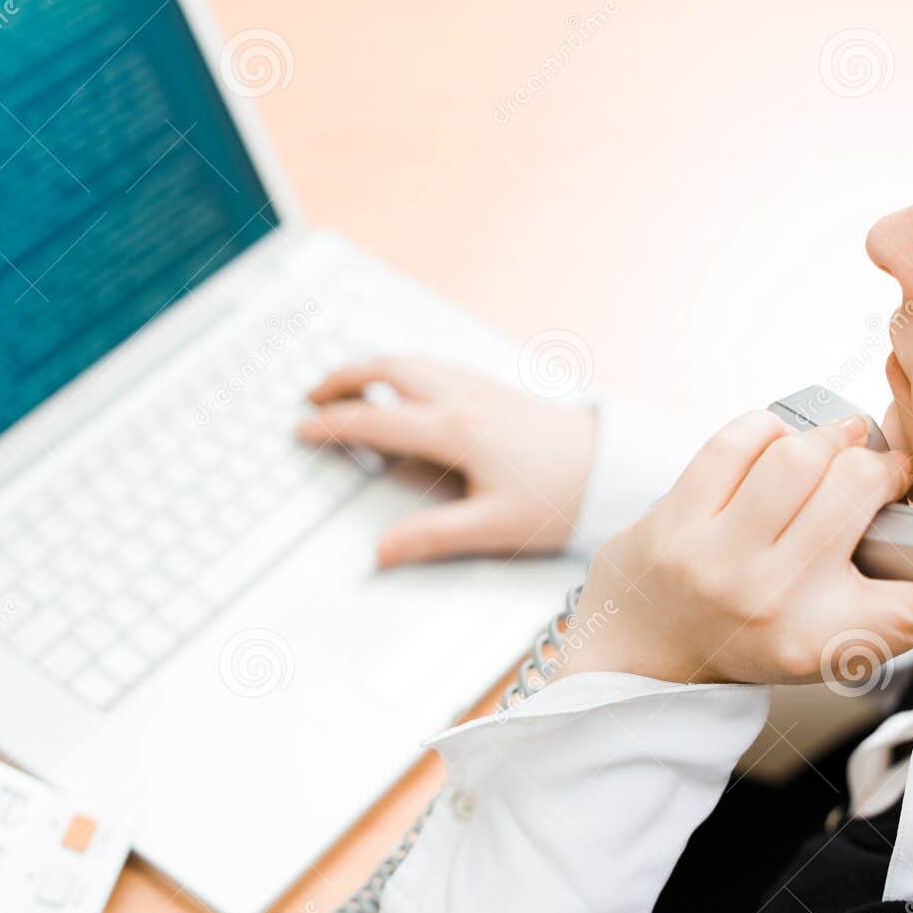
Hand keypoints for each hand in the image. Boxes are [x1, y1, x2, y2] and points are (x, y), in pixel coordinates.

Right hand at [297, 356, 595, 566]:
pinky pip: (434, 363)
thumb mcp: (492, 527)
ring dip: (370, 365)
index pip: (375, 419)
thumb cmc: (558, 496)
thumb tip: (381, 553)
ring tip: (346, 382)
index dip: (332, 424)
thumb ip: (431, 538)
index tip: (302, 429)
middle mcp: (461, 397)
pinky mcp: (493, 386)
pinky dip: (402, 365)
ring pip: (410, 359)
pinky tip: (403, 380)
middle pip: (386, 369)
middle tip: (311, 394)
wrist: (609, 466)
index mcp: (454, 430)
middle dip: (342, 377)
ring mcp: (478, 386)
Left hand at [556, 410, 912, 686]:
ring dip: (824, 437)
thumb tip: (900, 483)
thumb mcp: (818, 633)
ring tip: (827, 450)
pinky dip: (767, 429)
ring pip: (800, 451)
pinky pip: (743, 437)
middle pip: (858, 484)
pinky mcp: (675, 523)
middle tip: (871, 472)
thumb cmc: (743, 629)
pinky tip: (769, 450)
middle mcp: (776, 601)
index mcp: (828, 638)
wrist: (639, 645)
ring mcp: (719, 561)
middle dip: (874, 462)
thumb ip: (870, 585)